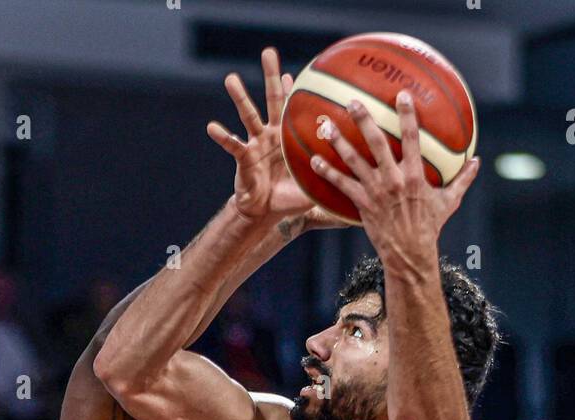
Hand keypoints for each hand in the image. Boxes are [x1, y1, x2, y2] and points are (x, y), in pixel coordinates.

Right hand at [208, 48, 316, 222]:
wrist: (266, 212)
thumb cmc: (290, 198)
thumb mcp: (315, 186)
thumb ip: (333, 179)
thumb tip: (362, 180)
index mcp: (288, 137)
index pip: (294, 109)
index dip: (296, 90)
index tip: (299, 72)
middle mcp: (271, 134)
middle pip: (272, 99)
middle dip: (270, 75)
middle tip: (268, 51)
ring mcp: (256, 143)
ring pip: (248, 115)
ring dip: (240, 96)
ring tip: (230, 78)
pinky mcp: (243, 158)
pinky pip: (233, 145)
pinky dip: (223, 136)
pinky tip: (212, 126)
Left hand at [314, 91, 478, 265]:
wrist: (409, 255)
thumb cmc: (430, 227)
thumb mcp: (449, 202)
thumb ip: (462, 179)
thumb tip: (477, 161)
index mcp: (415, 175)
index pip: (412, 138)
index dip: (407, 115)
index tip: (401, 95)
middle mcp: (393, 179)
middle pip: (376, 143)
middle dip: (363, 120)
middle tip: (352, 101)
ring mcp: (375, 191)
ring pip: (353, 161)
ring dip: (338, 142)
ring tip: (325, 125)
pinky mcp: (362, 204)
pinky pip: (341, 185)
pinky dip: (327, 172)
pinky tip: (313, 161)